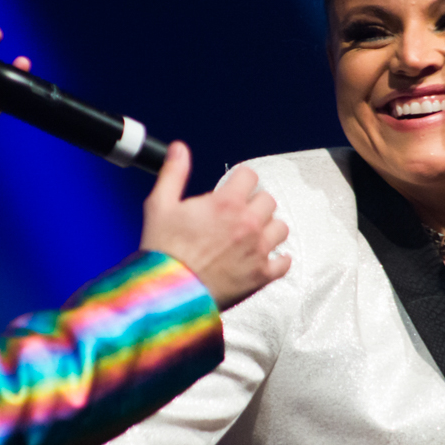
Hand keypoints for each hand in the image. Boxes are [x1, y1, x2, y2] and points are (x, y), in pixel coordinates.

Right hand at [139, 145, 289, 308]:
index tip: (233, 189)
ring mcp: (258, 251)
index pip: (250, 176)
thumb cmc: (163, 252)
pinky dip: (278, 259)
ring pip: (281, 228)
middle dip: (254, 203)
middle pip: (268, 200)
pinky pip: (285, 262)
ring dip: (268, 228)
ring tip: (251, 235)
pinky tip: (266, 258)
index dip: (240, 180)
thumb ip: (174, 173)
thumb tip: (179, 149)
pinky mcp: (261, 276)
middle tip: (239, 214)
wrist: (169, 295)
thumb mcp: (160, 205)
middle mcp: (248, 224)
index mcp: (226, 203)